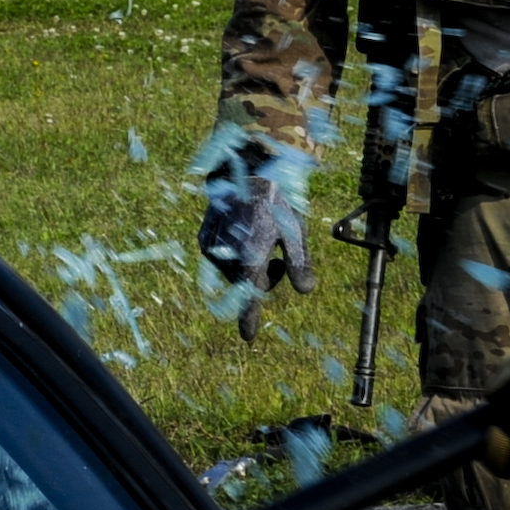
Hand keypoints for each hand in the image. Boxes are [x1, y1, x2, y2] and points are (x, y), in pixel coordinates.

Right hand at [198, 170, 314, 342]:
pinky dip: (232, 253)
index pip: (251, 297)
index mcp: (251, 257)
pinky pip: (220, 259)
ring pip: (233, 272)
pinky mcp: (203, 240)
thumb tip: (305, 291)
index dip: (250, 319)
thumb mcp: (295, 231)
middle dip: (263, 277)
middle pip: (247, 284)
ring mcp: (212, 249)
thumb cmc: (275, 202)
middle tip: (278, 254)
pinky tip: (241, 232)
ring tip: (258, 236)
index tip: (248, 338)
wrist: (242, 171)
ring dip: (246, 265)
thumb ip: (299, 263)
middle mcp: (228, 256)